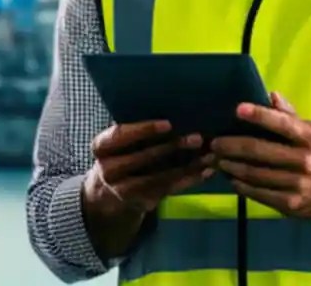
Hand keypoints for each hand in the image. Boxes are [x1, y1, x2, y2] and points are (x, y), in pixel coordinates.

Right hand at [84, 120, 213, 215]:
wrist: (110, 191)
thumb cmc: (123, 152)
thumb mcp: (121, 140)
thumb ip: (139, 130)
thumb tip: (176, 108)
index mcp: (101, 147)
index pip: (120, 135)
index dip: (144, 130)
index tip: (168, 124)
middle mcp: (108, 169)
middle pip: (142, 158)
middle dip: (171, 147)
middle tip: (197, 138)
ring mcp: (124, 190)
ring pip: (159, 178)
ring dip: (187, 166)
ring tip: (209, 155)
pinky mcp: (141, 202)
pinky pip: (168, 190)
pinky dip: (189, 180)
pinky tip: (206, 171)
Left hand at [209, 92, 310, 218]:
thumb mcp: (310, 131)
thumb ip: (288, 114)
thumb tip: (271, 95)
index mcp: (309, 138)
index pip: (283, 123)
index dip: (259, 115)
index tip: (238, 109)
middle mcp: (305, 160)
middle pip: (260, 150)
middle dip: (231, 146)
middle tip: (214, 143)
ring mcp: (297, 184)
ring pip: (254, 173)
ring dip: (231, 166)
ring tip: (216, 160)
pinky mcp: (290, 203)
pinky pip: (258, 193)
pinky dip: (241, 185)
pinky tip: (231, 178)